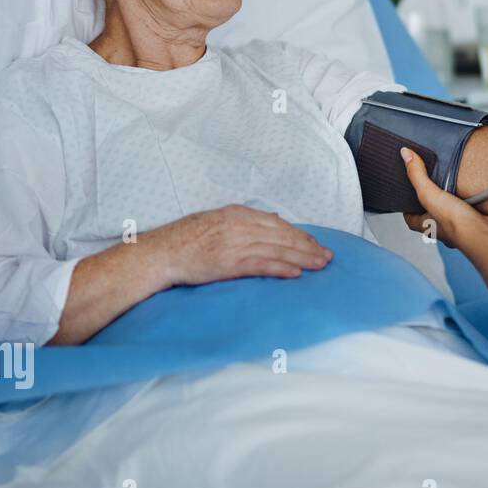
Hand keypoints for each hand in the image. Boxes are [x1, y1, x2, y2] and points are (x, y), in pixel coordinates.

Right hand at [145, 204, 332, 286]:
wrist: (160, 253)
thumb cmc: (185, 240)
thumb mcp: (217, 220)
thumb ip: (244, 221)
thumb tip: (273, 219)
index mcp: (237, 214)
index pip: (278, 224)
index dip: (300, 235)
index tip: (316, 244)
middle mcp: (239, 225)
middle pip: (283, 236)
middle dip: (309, 246)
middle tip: (328, 256)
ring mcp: (234, 243)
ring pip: (277, 250)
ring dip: (303, 258)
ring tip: (320, 265)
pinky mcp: (228, 262)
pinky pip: (261, 265)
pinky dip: (281, 268)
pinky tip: (296, 273)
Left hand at [401, 146, 487, 247]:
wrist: (485, 234)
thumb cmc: (456, 223)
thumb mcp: (430, 194)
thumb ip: (417, 175)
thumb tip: (405, 153)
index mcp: (426, 226)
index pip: (410, 218)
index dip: (407, 207)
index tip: (407, 195)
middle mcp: (441, 229)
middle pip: (430, 213)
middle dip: (430, 202)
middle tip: (430, 184)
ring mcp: (458, 226)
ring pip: (449, 211)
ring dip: (450, 200)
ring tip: (451, 182)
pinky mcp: (474, 221)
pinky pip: (467, 209)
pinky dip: (468, 201)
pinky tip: (471, 189)